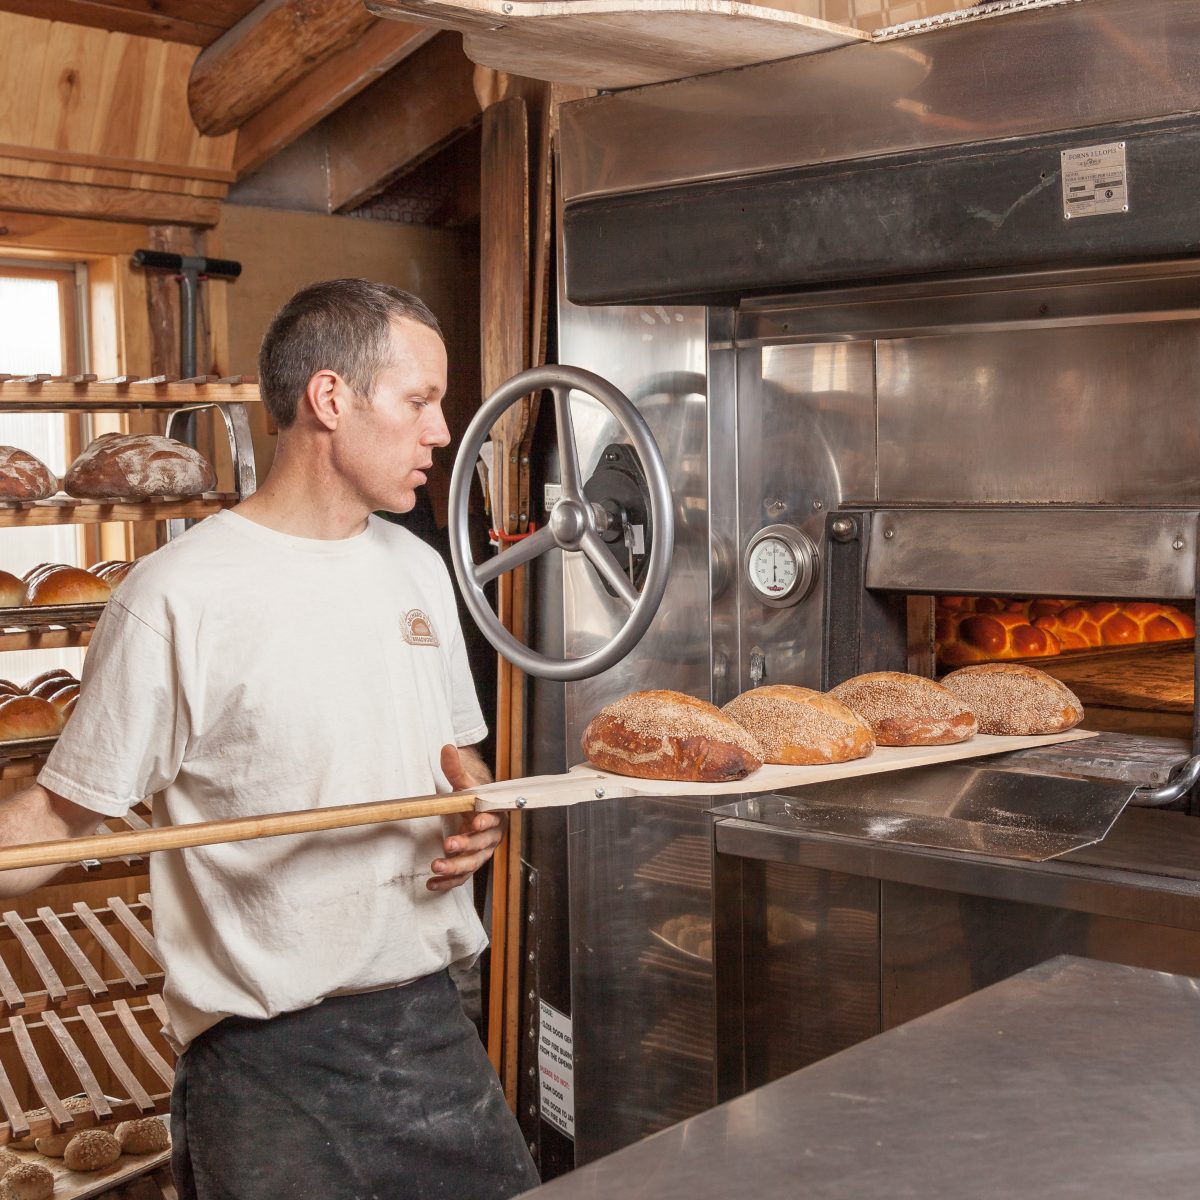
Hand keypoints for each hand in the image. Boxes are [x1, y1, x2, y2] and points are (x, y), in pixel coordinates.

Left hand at [428, 745, 505, 892]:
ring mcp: (480, 853)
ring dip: (455, 867)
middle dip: (466, 846)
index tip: (475, 822)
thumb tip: (448, 748)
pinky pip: (460, 878)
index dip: (486, 821)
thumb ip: (455, 769)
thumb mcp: (464, 782)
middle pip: (482, 845)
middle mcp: (490, 837)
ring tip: (436, 867)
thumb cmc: (472, 797)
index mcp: (493, 815)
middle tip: (449, 844)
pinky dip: (447, 883)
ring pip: (472, 864)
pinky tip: (431, 884)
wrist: (474, 811)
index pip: (493, 819)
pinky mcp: (468, 865)